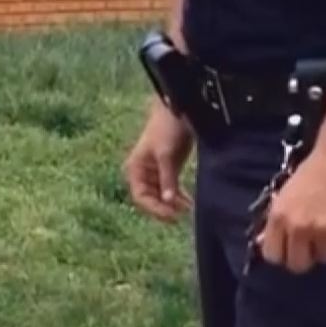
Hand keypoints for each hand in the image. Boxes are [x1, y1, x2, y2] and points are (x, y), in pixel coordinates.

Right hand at [124, 101, 193, 221]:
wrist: (178, 110)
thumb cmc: (167, 128)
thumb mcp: (166, 154)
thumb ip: (167, 178)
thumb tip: (168, 201)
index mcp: (135, 169)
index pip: (140, 196)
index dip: (154, 208)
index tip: (171, 216)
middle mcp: (143, 173)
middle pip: (150, 199)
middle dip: (164, 209)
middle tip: (181, 216)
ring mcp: (156, 172)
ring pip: (162, 197)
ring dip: (173, 205)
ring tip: (189, 210)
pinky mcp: (169, 170)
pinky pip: (171, 190)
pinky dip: (179, 197)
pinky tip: (190, 203)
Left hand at [257, 146, 325, 272]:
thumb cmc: (312, 173)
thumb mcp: (285, 195)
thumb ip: (275, 222)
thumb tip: (262, 243)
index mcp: (279, 217)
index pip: (273, 256)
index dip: (283, 254)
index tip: (291, 249)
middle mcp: (299, 227)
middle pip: (298, 265)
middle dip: (307, 257)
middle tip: (315, 245)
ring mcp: (324, 231)